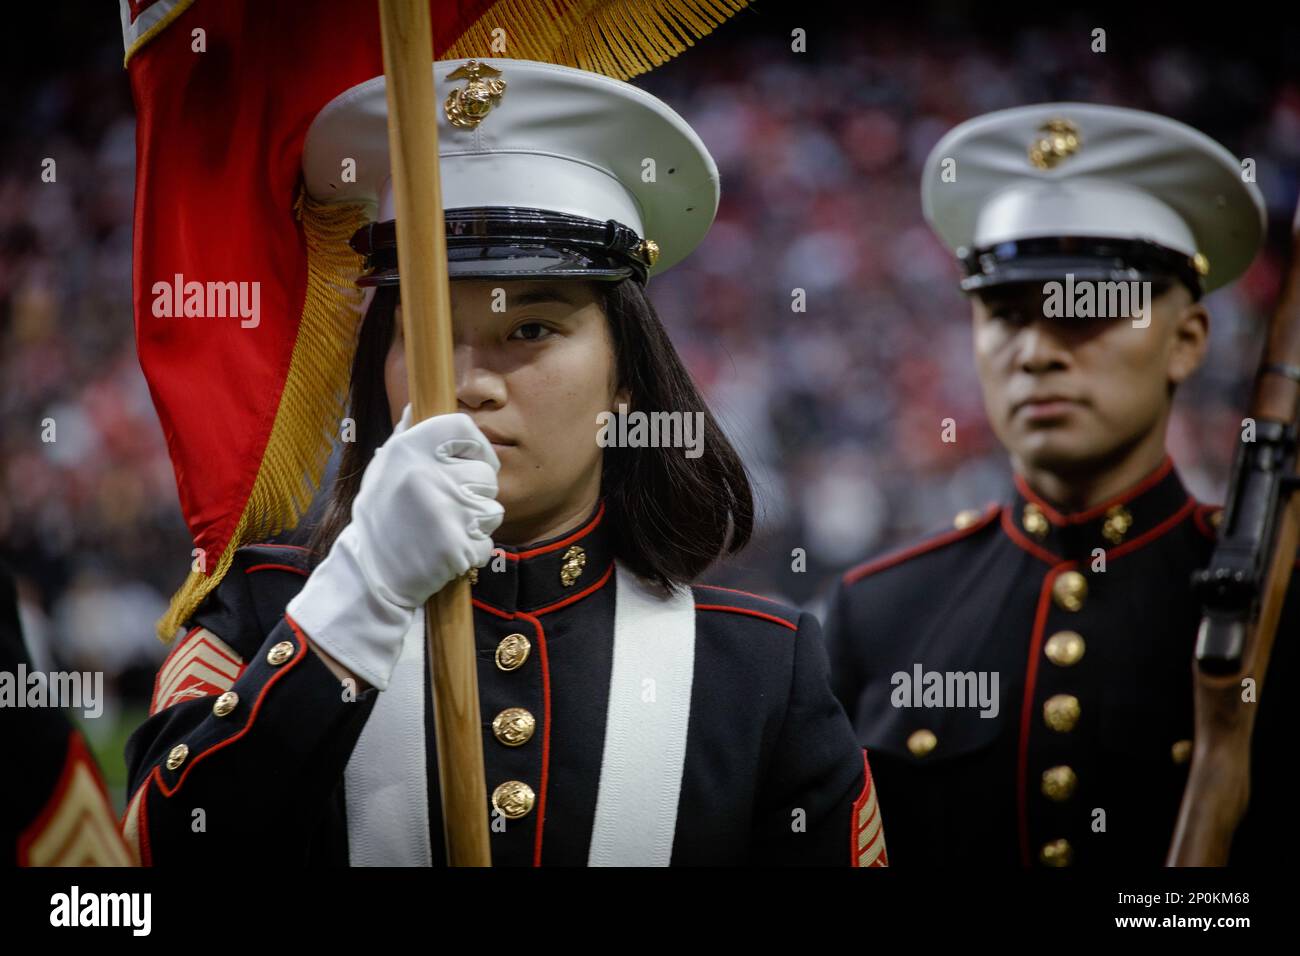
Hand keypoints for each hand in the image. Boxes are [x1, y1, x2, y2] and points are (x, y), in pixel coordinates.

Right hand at [286, 405, 503, 689]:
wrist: (371, 575)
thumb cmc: (382, 518)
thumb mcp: (384, 470)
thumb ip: (405, 437)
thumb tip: (416, 405)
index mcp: (408, 449)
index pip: (463, 426)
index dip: (476, 444)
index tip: (474, 460)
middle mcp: (426, 474)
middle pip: (486, 472)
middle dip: (476, 491)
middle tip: (448, 508)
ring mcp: (444, 510)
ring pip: (492, 507)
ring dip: (477, 522)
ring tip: (445, 530)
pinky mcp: (457, 545)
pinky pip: (487, 540)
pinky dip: (473, 550)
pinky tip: (446, 552)